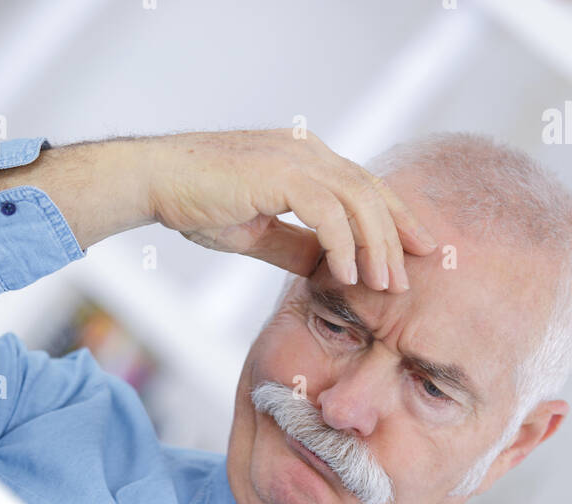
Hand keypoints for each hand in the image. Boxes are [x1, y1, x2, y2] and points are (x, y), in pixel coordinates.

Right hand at [150, 128, 437, 290]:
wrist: (155, 181)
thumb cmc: (198, 202)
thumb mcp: (258, 231)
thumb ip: (295, 246)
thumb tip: (326, 269)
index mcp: (306, 159)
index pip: (365, 187)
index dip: (396, 220)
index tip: (416, 253)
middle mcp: (307, 151)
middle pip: (371, 193)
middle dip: (395, 239)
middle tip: (405, 281)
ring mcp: (295, 158)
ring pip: (357, 200)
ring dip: (374, 246)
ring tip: (381, 285)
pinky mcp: (279, 173)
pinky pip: (327, 210)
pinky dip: (342, 244)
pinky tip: (346, 274)